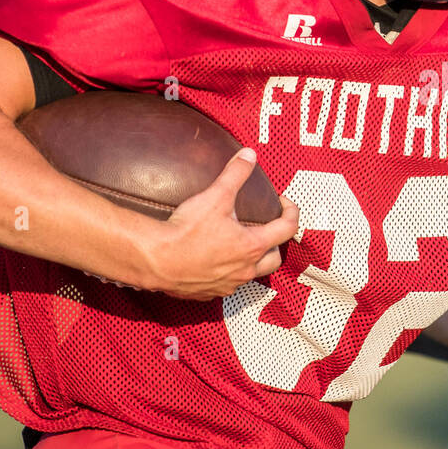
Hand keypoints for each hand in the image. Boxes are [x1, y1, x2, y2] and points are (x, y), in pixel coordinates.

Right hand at [143, 148, 298, 299]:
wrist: (155, 260)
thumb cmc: (187, 230)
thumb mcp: (215, 196)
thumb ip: (235, 173)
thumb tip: (249, 154)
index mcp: (252, 246)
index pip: (287, 229)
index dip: (291, 212)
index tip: (283, 202)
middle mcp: (244, 270)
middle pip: (274, 259)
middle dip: (275, 243)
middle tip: (265, 228)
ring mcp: (227, 285)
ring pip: (250, 274)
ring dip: (250, 260)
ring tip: (239, 244)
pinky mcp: (207, 294)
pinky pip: (225, 285)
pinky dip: (225, 273)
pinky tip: (213, 261)